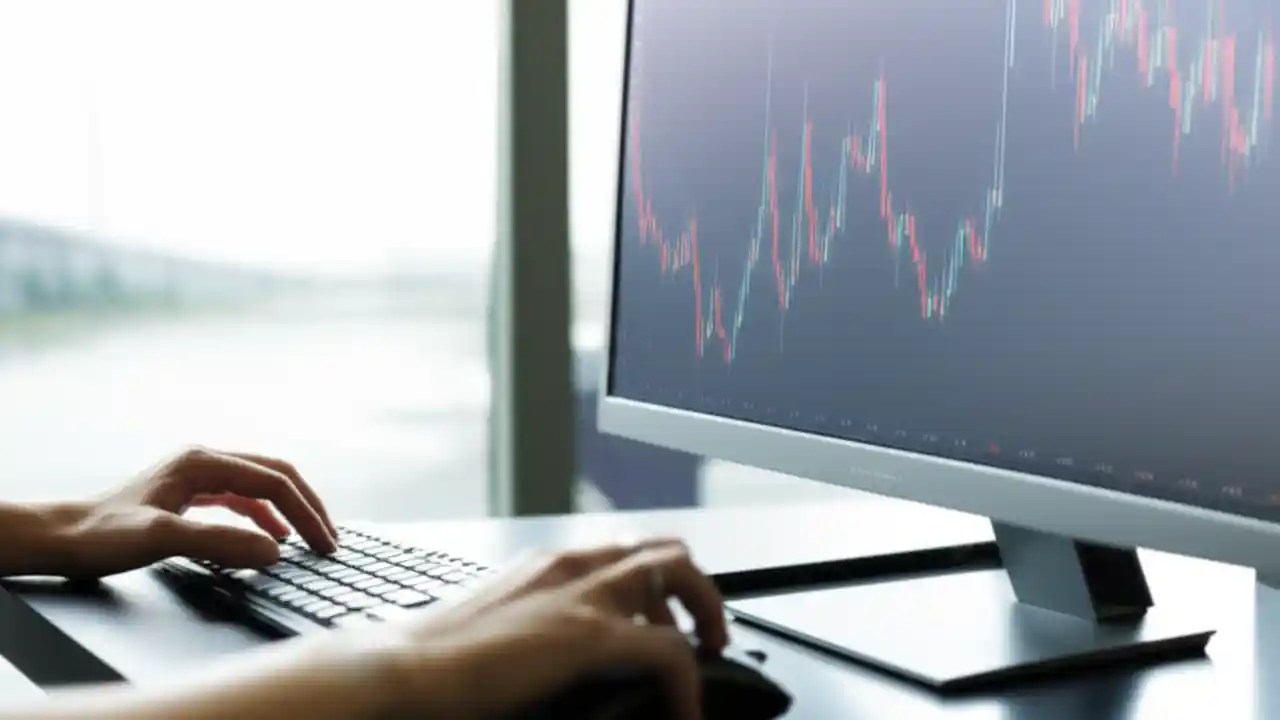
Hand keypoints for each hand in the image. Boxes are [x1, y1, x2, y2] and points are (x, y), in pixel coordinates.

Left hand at [49, 447, 336, 577]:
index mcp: (203, 462)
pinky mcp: (192, 494)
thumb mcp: (162, 540)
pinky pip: (243, 499)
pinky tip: (273, 537)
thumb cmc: (101, 536)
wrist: (61, 538)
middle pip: (276, 475)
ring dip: (291, 511)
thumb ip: (221, 543)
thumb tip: (275, 550)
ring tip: (312, 539)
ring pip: (262, 486)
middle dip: (308, 507)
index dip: (306, 513)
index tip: (325, 543)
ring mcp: (198, 476)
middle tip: (331, 540)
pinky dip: (266, 516)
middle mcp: (205, 460)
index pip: (274, 482)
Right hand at [365, 540, 727, 719]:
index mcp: (551, 564)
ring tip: (709, 660)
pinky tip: (685, 713)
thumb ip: (541, 625)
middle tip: (705, 634)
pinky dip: (689, 683)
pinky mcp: (589, 636)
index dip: (662, 586)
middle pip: (665, 551)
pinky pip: (670, 652)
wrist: (403, 672)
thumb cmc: (437, 659)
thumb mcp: (503, 627)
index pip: (627, 551)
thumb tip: (559, 655)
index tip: (670, 620)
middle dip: (696, 592)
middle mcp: (573, 565)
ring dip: (706, 616)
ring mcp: (583, 595)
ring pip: (680, 575)